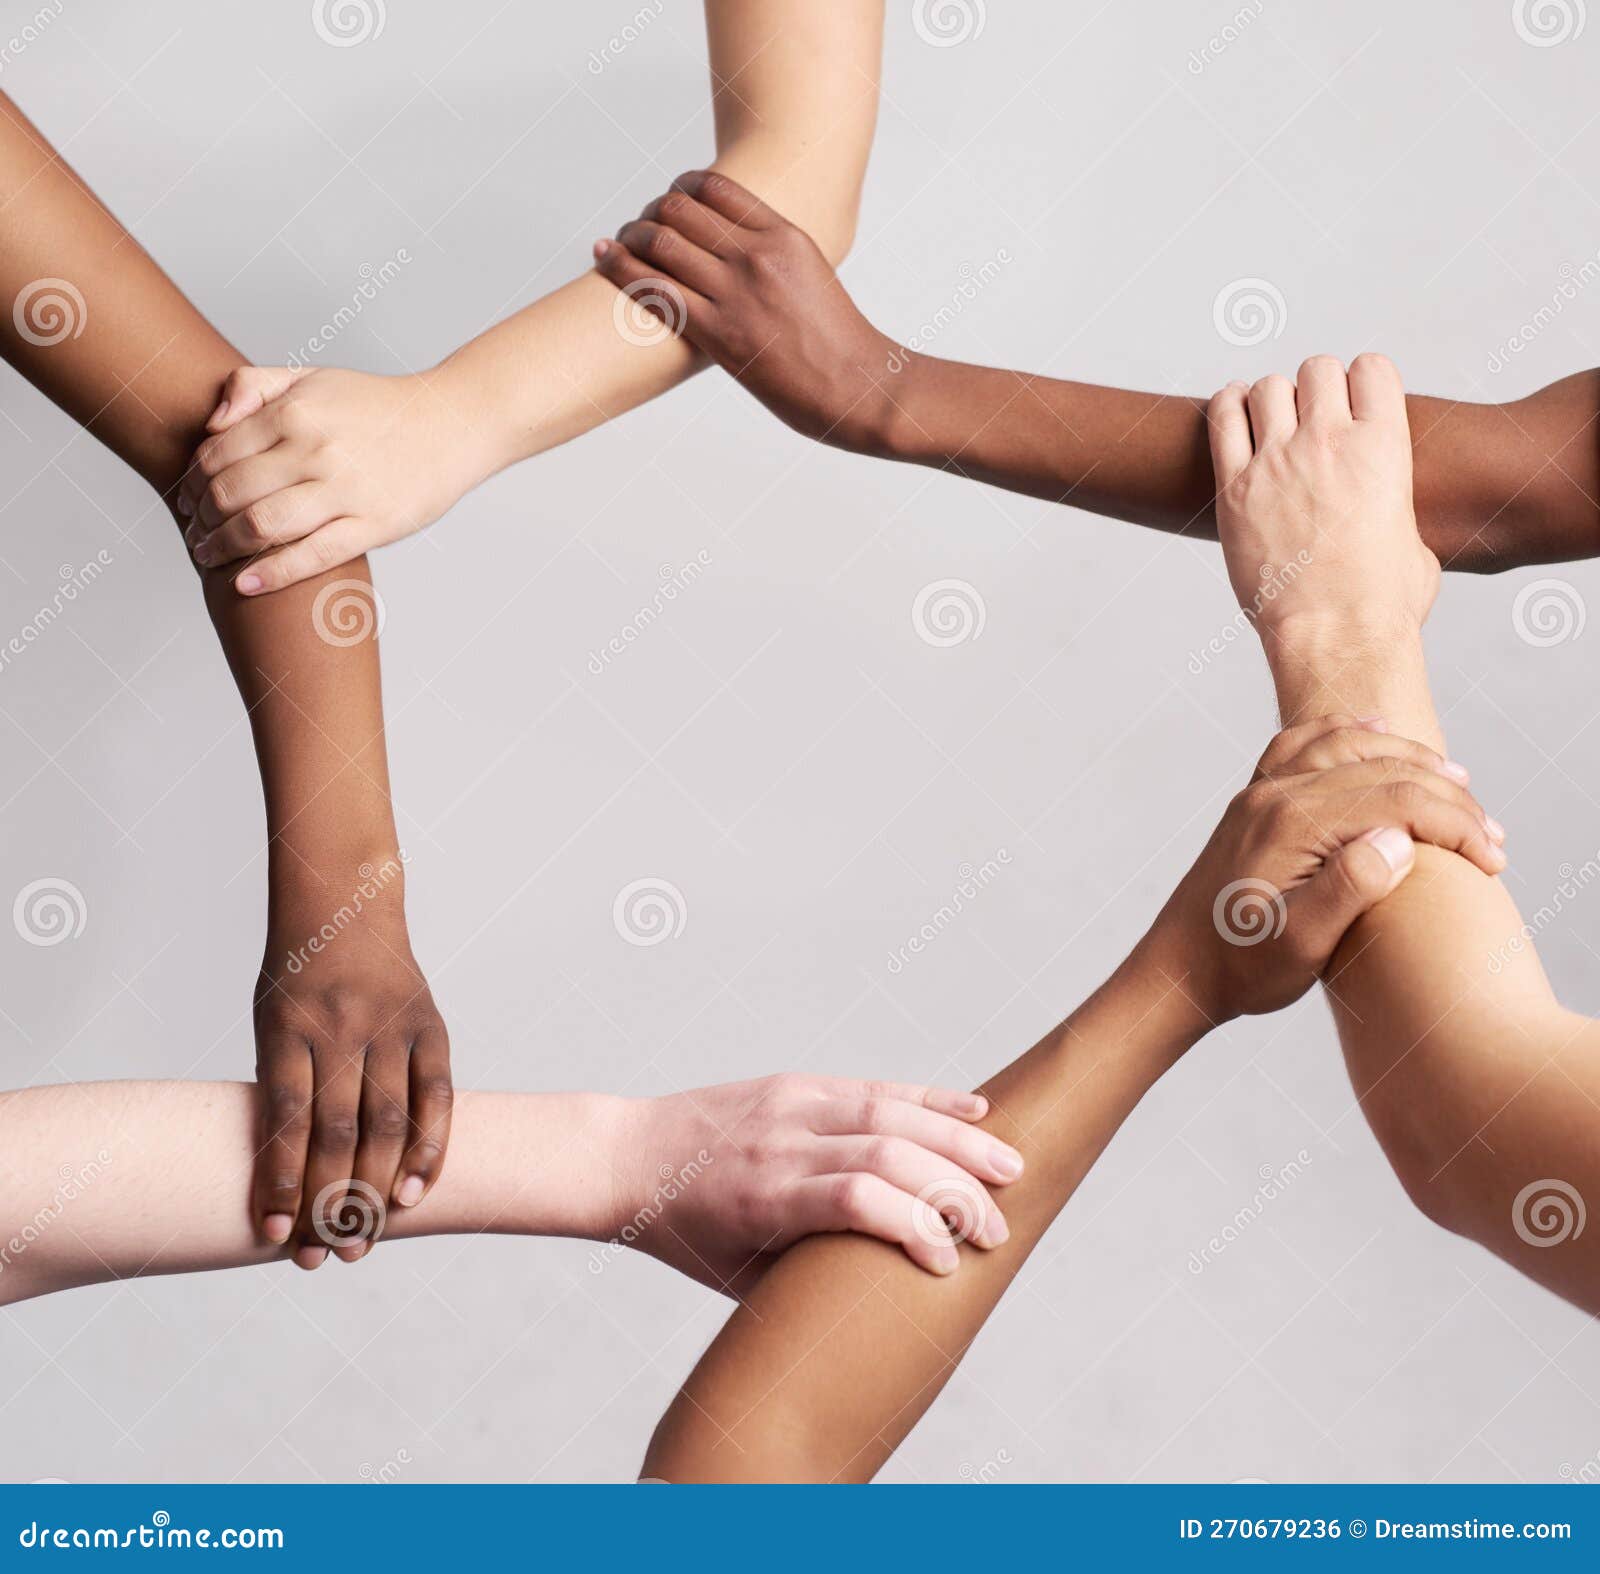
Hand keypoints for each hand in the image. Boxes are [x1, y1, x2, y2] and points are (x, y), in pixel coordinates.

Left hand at [176, 365, 499, 593]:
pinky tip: (245, 584)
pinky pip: (312, 555)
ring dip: (224, 547)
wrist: (451, 425)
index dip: (191, 482)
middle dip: (202, 518)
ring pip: (263, 526)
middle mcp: (316, 449)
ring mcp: (346, 490)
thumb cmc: (379, 408)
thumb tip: (212, 426)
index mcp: (296, 412)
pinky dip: (272, 573)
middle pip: (232, 493)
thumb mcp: (313, 377)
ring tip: (208, 556)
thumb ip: (253, 386)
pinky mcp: (374, 525)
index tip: (186, 499)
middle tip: (195, 532)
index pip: (218, 454)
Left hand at [254, 875, 451, 1268]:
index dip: (282, 1184)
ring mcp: (391, 1027)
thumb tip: (291, 1181)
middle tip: (326, 1255)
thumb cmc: (298, 977)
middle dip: (332, 1202)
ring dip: (378, 1190)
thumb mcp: (270, 1022)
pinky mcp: (430, 1028)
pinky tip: (413, 1193)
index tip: (276, 1239)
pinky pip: (436, 1097)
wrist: (347, 906)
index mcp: (289, 1029)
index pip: (286, 1120)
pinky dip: (429, 1149)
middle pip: (339, 1132)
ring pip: (389, 1123)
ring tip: (365, 1239)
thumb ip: (283, 1089)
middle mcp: (342, 1029)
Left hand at [592, 170, 897, 449]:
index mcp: (784, 236)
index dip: (681, 188)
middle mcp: (756, 256)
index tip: (669, 200)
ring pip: (661, 242)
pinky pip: (656, 290)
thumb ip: (776, 259)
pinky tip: (604, 259)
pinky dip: (622, 269)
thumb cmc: (839, 343)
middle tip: (638, 226)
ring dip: (629, 236)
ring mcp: (736, 293)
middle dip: (651, 211)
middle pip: (680, 209)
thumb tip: (744, 254)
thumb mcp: (813, 278)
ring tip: (615, 243)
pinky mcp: (719, 334)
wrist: (857, 387)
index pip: (716, 186)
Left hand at [609, 1074, 1023, 1293]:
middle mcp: (780, 1144)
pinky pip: (873, 1087)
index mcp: (762, 1197)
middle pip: (886, 1152)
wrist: (627, 1159)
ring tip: (1010, 1167)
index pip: (854, 1199)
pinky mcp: (797, 1083)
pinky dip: (928, 1099)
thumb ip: (810, 1273)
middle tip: (999, 1227)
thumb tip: (890, 1299)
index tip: (950, 1266)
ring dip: (958, 1139)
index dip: (912, 1228)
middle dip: (953, 1189)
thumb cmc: (685, 1234)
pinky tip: (974, 1113)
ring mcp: (790, 1104)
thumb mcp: (740, 1275)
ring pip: (888, 1111)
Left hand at [1140, 715, 1505, 1025]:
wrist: (1178, 972)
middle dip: (1447, 798)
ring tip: (1458, 783)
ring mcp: (1259, 793)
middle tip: (1493, 836)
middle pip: (1380, 769)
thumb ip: (1348, 889)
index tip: (1494, 861)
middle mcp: (1272, 794)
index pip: (1397, 800)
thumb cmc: (1240, 968)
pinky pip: (1302, 744)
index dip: (1457, 825)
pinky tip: (1373, 732)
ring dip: (1406, 759)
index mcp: (1290, 823)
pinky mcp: (1253, 802)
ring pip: (1345, 746)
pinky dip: (1345, 733)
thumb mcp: (1300, 946)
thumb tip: (1398, 840)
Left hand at [1207, 354, 1439, 641]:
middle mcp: (1330, 442)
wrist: (1336, 635)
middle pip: (1316, 370)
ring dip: (1270, 400)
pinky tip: (1234, 416)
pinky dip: (1227, 408)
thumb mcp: (1416, 544)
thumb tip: (1393, 528)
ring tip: (1271, 425)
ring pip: (1267, 388)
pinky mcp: (1234, 489)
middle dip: (1315, 388)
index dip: (1362, 382)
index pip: (1372, 369)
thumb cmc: (1383, 604)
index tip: (1354, 404)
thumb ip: (1398, 514)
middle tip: (1310, 418)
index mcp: (1385, 446)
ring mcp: (1278, 462)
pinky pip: (1222, 420)